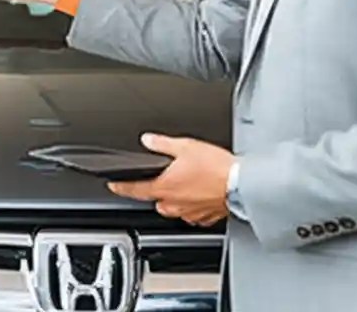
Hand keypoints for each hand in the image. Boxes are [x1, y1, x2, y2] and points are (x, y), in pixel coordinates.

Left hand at [107, 133, 233, 226]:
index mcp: (165, 187)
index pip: (134, 189)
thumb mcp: (185, 146)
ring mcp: (190, 212)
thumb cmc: (217, 167)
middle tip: (166, 178)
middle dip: (156, 190)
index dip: (121, 187)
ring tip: (185, 184)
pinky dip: (192, 205)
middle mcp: (174, 203)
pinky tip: (200, 193)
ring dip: (174, 198)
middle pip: (155, 199)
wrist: (242, 183)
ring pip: (173, 208)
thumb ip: (162, 144)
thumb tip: (147, 140)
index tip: (113, 186)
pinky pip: (192, 213)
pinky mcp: (205, 217)